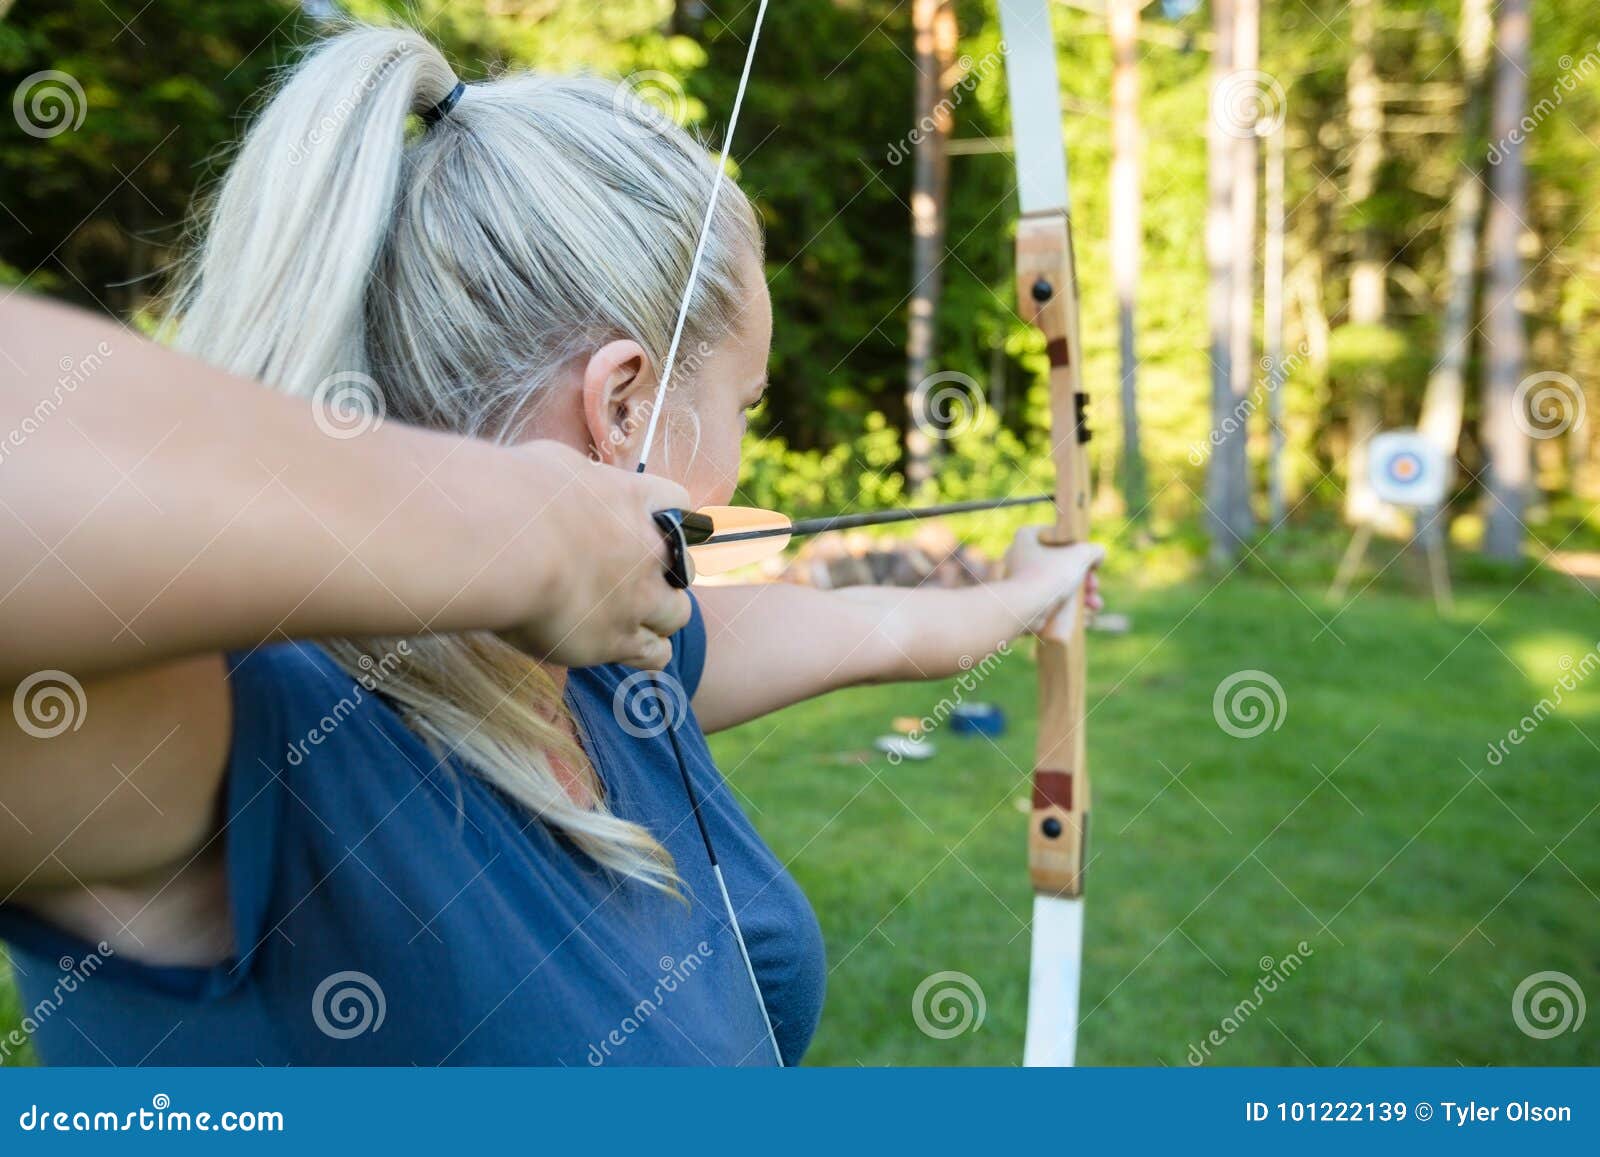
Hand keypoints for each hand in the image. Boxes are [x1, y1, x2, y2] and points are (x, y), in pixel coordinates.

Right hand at [496, 442, 692, 669]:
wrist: (503, 544)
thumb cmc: (513, 496)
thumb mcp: (551, 465)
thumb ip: (573, 481)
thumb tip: (569, 485)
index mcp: (633, 499)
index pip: (678, 502)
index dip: (667, 515)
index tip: (650, 525)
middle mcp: (647, 549)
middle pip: (687, 566)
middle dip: (665, 574)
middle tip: (632, 578)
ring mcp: (637, 597)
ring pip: (678, 614)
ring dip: (660, 615)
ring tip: (629, 617)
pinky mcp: (616, 639)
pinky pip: (655, 654)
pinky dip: (646, 651)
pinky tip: (625, 646)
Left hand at [1004, 526, 1105, 634]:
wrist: (1024, 609)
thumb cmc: (1050, 575)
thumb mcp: (1080, 555)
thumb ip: (1093, 550)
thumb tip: (1097, 555)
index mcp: (1027, 538)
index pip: (1057, 535)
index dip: (1077, 547)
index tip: (1089, 560)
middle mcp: (1020, 557)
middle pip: (1061, 564)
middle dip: (1085, 578)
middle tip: (1094, 586)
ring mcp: (1021, 581)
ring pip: (1057, 585)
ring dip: (1081, 596)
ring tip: (1094, 605)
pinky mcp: (1024, 602)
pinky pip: (1050, 602)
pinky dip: (1068, 609)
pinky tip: (1086, 617)